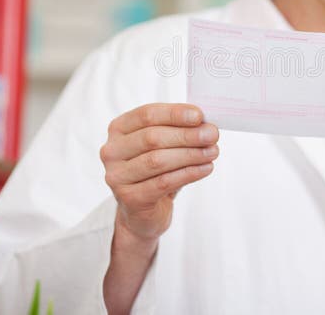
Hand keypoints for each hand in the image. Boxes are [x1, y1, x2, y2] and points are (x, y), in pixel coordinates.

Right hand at [100, 103, 218, 242]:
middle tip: (213, 135)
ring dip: (190, 154)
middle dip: (187, 135)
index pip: (147, 115)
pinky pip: (163, 183)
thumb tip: (206, 125)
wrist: (143, 209)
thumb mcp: (164, 143)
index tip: (199, 116)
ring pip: (157, 161)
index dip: (174, 114)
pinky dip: (189, 173)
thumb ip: (178, 129)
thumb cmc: (156, 169)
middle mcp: (112, 150)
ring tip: (212, 152)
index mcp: (118, 128)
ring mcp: (116, 176)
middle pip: (152, 138)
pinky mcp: (129, 198)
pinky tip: (206, 168)